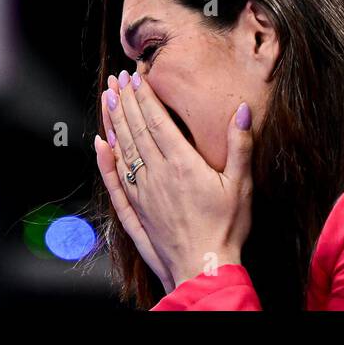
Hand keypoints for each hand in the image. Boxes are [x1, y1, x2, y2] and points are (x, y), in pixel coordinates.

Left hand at [97, 70, 253, 289]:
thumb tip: (243, 111)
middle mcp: (157, 175)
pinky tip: (100, 146)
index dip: (144, 97)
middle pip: (135, 130)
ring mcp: (142, 193)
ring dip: (113, 123)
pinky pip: (114, 181)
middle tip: (116, 79)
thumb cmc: (226, 228)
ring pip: (122, 150)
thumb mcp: (242, 184)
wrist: (204, 269)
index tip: (135, 76)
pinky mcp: (136, 211)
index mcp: (182, 164)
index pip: (157, 121)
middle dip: (124, 101)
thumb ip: (240, 145)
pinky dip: (105, 161)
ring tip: (106, 99)